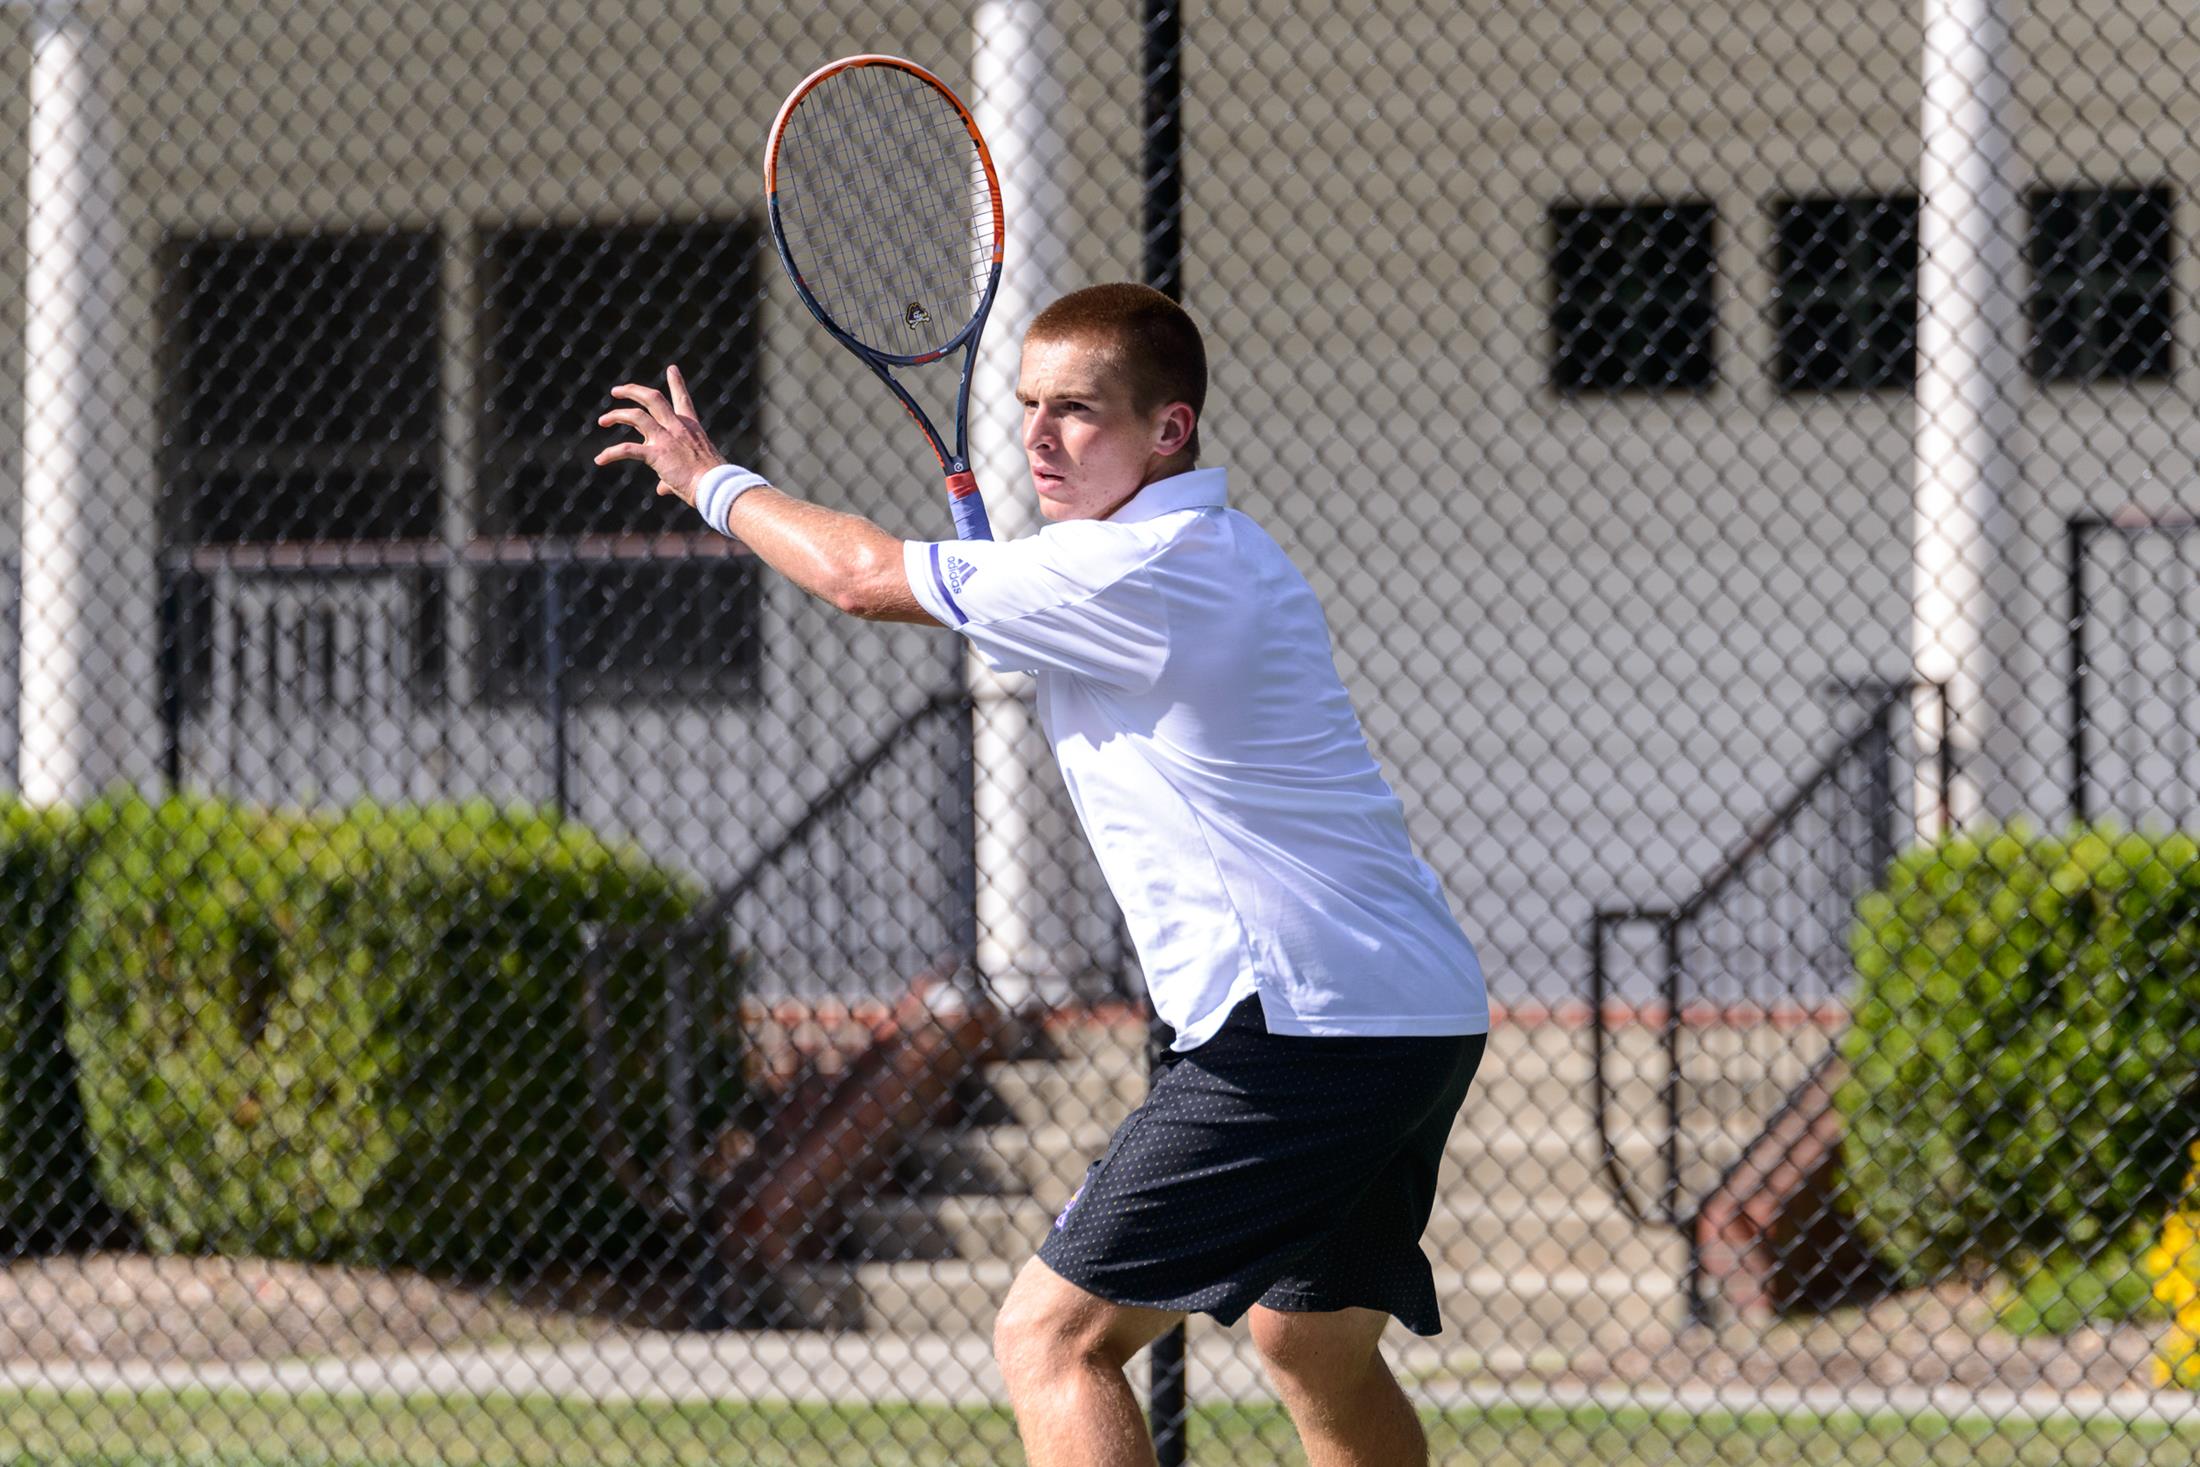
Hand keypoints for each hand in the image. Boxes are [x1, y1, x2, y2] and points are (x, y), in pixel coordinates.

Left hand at [594, 365, 725, 507]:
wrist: (716, 486)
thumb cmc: (710, 482)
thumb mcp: (694, 472)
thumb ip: (672, 478)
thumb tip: (662, 489)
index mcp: (691, 428)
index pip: (683, 400)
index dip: (677, 383)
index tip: (672, 369)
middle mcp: (677, 427)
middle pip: (653, 398)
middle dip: (633, 391)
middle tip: (617, 391)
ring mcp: (666, 438)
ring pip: (636, 415)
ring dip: (617, 415)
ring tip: (603, 420)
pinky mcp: (657, 453)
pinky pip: (627, 449)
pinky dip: (611, 453)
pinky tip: (600, 459)